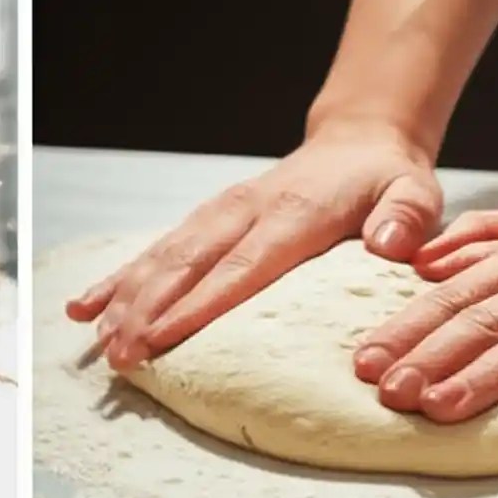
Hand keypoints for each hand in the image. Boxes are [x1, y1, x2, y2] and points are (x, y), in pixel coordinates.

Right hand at [65, 124, 442, 370]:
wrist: (355, 142)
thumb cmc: (385, 180)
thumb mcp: (414, 191)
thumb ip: (405, 216)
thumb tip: (388, 244)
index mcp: (291, 214)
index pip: (239, 267)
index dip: (197, 305)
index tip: (161, 338)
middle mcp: (243, 211)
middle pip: (186, 266)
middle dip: (147, 312)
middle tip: (121, 355)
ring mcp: (217, 214)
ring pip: (161, 258)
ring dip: (127, 300)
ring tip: (100, 342)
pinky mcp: (203, 220)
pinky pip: (153, 251)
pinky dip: (117, 279)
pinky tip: (83, 308)